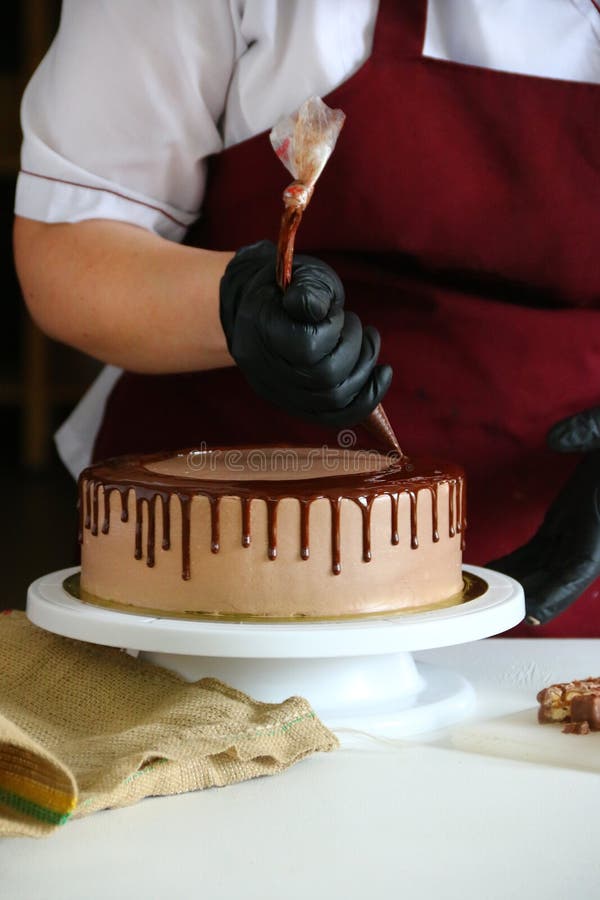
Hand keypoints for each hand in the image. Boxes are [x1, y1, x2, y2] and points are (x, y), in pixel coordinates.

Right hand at [220, 240, 391, 426]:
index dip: (332, 330)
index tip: (334, 312)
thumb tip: (317, 310)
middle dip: (355, 349)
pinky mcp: (297, 406)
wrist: (264, 309)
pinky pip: (335, 417)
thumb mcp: (301, 275)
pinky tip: (382, 375)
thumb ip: (310, 289)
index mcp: (261, 333)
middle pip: (325, 378)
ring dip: (364, 368)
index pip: (307, 348)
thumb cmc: (289, 287)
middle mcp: (265, 371)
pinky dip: (366, 399)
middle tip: (358, 326)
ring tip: (367, 340)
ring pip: (335, 399)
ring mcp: (280, 393)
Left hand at [488, 407, 599, 624]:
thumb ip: (587, 430)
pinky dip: (516, 563)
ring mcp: (579, 530)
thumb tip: (553, 438)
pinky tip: (491, 569)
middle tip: (488, 610)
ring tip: (480, 591)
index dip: (557, 594)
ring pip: (546, 567)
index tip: (531, 612)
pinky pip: (540, 550)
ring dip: (515, 581)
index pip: (581, 568)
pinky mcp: (567, 521)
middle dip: (525, 596)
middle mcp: (593, 535)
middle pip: (556, 578)